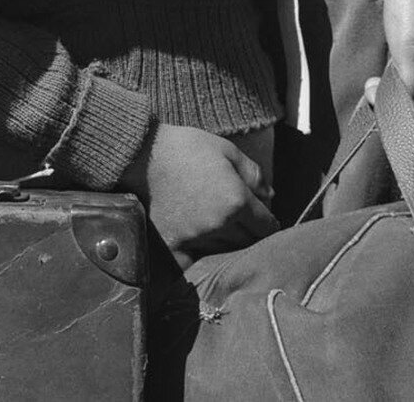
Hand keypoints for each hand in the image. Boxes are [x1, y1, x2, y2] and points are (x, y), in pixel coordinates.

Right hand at [123, 124, 278, 267]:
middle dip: (249, 233)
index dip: (267, 222)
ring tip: (218, 228)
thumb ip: (254, 174)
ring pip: (224, 253)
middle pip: (248, 243)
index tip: (262, 219)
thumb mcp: (227, 151)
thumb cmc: (187, 148)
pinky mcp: (174, 249)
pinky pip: (197, 264)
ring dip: (226, 244)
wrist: (142, 155)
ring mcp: (196, 240)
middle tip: (240, 222)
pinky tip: (199, 245)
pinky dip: (201, 258)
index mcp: (237, 201)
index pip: (267, 227)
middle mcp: (219, 225)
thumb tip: (271, 197)